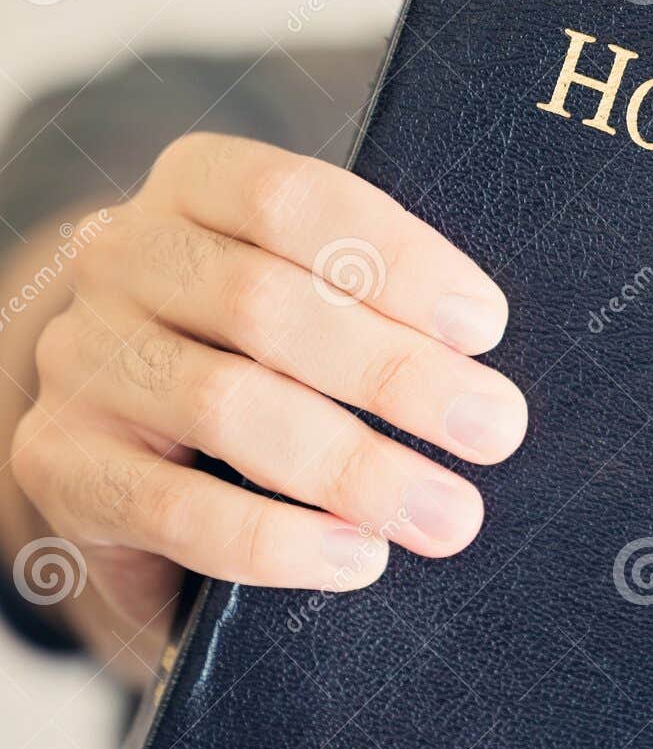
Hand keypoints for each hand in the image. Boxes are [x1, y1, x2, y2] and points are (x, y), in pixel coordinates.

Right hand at [9, 133, 524, 643]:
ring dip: (354, 465)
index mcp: (193, 191)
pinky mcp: (61, 466)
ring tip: (448, 514)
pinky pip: (175, 510)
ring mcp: (82, 362)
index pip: (291, 199)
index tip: (487, 326)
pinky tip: (358, 557)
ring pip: (226, 405)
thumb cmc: (259, 356)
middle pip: (264, 304)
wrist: (127, 443)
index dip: (397, 260)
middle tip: (495, 428)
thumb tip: (488, 380)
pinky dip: (277, 540)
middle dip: (396, 372)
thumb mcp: (308, 302)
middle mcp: (121, 260)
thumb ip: (373, 307)